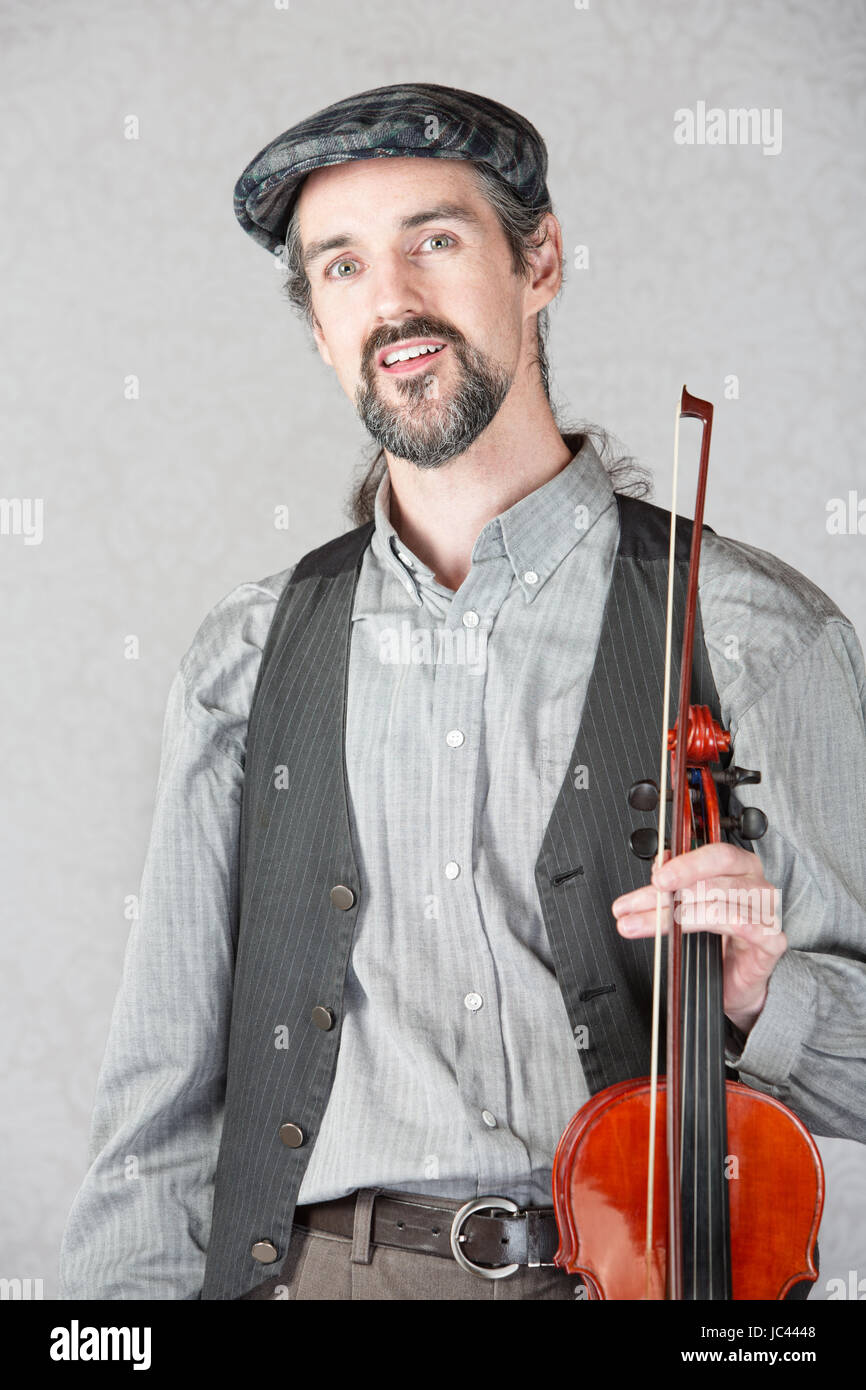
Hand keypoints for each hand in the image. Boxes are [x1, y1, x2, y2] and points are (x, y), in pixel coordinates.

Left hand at [611, 841, 785, 1034]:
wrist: (735, 976)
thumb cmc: (717, 934)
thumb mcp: (692, 900)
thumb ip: (676, 879)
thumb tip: (659, 864)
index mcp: (740, 867)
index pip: (715, 856)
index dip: (685, 865)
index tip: (656, 878)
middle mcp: (756, 886)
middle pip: (716, 882)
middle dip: (675, 892)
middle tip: (643, 904)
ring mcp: (766, 914)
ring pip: (723, 908)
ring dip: (680, 916)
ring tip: (647, 925)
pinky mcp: (772, 943)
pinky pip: (756, 931)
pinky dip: (737, 926)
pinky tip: (717, 926)